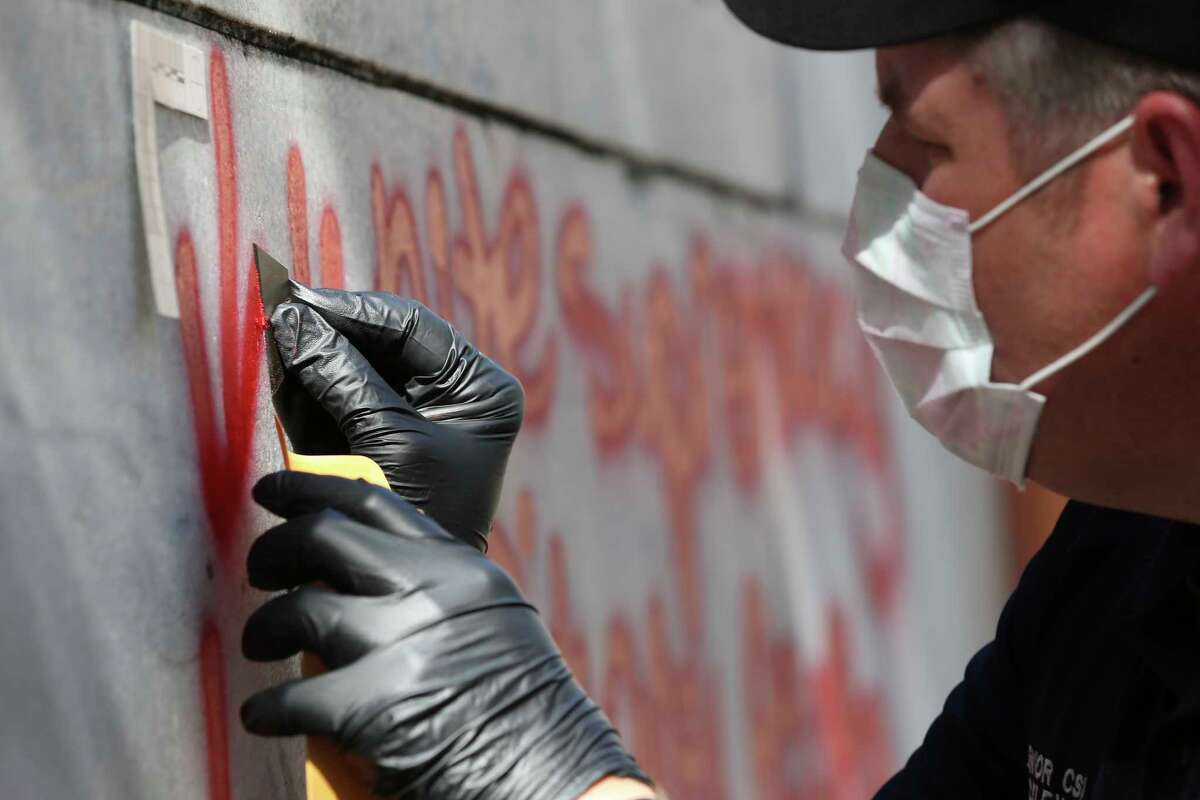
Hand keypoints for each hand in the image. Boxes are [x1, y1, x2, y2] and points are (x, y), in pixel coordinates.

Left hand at [240, 471, 650, 799]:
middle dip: (273, 550)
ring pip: (296, 611)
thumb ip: (431, 587)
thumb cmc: (517, 708)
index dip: (310, 489)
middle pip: (322, 538)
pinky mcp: (370, 705)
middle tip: (258, 569)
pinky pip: (288, 697)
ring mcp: (399, 643)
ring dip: (264, 631)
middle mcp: (430, 590)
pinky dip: (267, 709)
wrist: (549, 774)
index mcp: (458, 567)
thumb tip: (351, 572)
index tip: (272, 488)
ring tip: (261, 645)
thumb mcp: (488, 620)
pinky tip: (263, 716)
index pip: (370, 502)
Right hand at [270, 284, 522, 550]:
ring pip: (361, 362)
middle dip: (330, 328)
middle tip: (277, 311)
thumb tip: (293, 319)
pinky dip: (314, 383)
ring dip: (317, 351)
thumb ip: (342, 376)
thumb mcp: (386, 440)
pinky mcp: (387, 434)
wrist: (414, 594)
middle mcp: (458, 392)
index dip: (352, 309)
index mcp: (480, 388)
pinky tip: (283, 370)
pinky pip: (347, 392)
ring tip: (274, 336)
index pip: (412, 325)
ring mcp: (424, 412)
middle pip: (385, 339)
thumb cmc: (419, 519)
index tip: (297, 301)